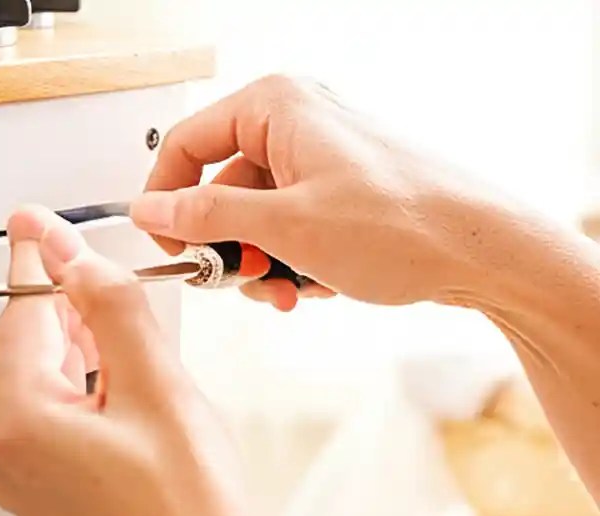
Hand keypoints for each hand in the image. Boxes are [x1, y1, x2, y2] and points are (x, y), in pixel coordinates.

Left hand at [0, 205, 323, 515]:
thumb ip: (111, 305)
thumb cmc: (188, 514)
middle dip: (74, 313)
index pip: (20, 314)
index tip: (36, 222)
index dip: (38, 260)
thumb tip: (72, 254)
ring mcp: (22, 476)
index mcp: (22, 419)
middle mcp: (7, 449)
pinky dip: (87, 392)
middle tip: (117, 287)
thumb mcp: (157, 385)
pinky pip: (54, 419)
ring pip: (47, 383)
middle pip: (32, 349)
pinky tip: (128, 394)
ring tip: (142, 358)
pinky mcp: (45, 492)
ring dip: (86, 354)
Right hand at [131, 73, 549, 310]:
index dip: (166, 200)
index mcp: (276, 106)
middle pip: (219, 187)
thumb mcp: (283, 228)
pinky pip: (287, 225)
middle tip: (241, 278)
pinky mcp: (339, 188)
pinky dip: (290, 261)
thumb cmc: (404, 225)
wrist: (484, 251)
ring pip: (253, 216)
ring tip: (287, 289)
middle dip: (226, 246)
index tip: (168, 246)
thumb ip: (205, 218)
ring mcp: (319, 155)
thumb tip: (151, 211)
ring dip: (260, 264)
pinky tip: (315, 283)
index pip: (184, 145)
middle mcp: (296, 121)